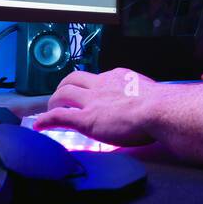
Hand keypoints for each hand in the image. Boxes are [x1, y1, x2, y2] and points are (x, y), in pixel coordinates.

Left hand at [33, 67, 161, 146]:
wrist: (159, 109)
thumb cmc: (163, 106)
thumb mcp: (153, 94)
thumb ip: (145, 98)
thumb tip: (151, 107)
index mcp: (119, 77)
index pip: (98, 78)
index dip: (90, 86)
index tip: (89, 93)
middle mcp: (102, 84)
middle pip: (74, 79)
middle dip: (64, 87)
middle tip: (61, 98)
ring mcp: (92, 101)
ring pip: (63, 94)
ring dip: (53, 102)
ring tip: (49, 111)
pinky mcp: (85, 119)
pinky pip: (59, 116)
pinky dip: (45, 120)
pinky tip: (39, 125)